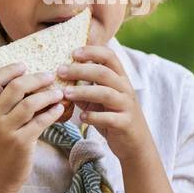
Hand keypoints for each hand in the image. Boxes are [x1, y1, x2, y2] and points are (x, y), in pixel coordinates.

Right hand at [0, 64, 66, 192]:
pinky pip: (40, 122)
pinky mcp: (20, 142)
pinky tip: (59, 109)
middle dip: (36, 78)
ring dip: (48, 95)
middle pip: (16, 87)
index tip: (24, 65)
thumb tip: (29, 86)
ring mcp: (6, 130)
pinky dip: (52, 113)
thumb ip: (4, 108)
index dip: (10, 69)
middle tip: (50, 76)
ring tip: (59, 93)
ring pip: (30, 103)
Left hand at [57, 45, 154, 162]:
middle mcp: (125, 89)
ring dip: (83, 91)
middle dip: (81, 70)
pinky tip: (81, 117)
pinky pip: (109, 118)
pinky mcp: (124, 123)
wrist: (134, 141)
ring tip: (66, 93)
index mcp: (119, 78)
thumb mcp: (97, 98)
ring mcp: (126, 106)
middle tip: (60, 70)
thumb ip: (84, 86)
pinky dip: (94, 116)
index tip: (73, 52)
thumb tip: (59, 75)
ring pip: (106, 94)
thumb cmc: (111, 115)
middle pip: (104, 73)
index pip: (110, 57)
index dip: (92, 51)